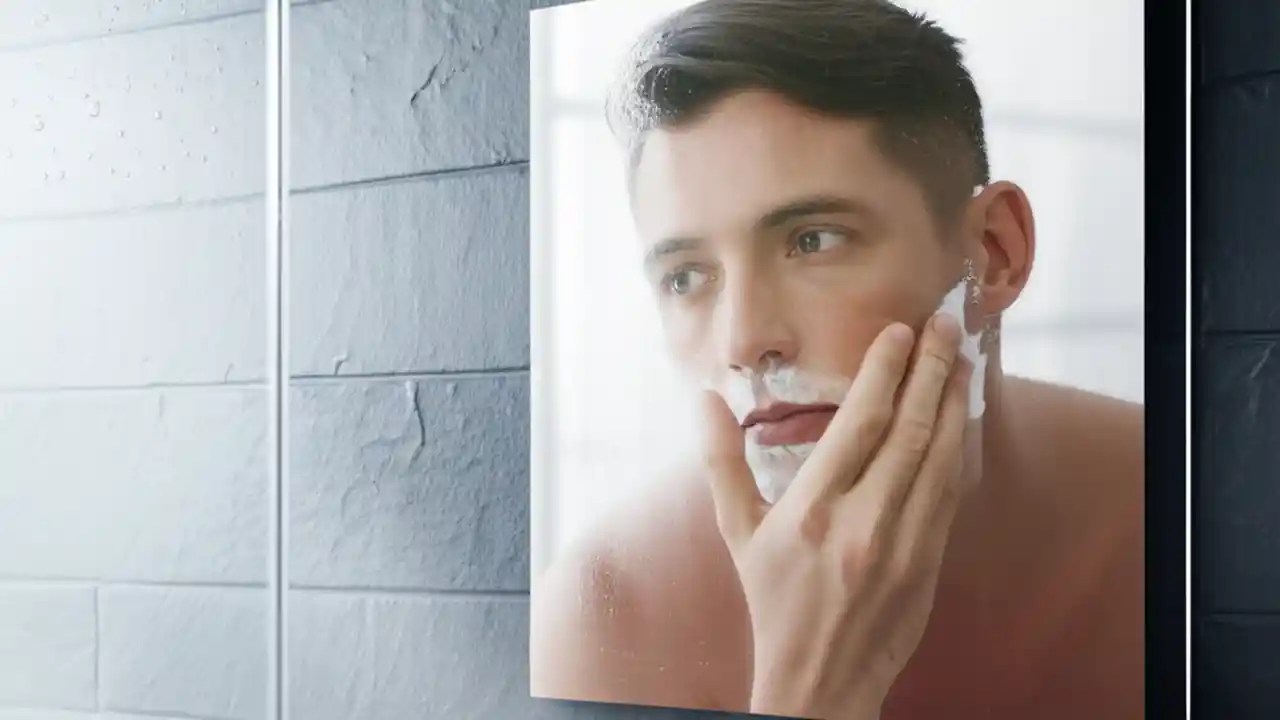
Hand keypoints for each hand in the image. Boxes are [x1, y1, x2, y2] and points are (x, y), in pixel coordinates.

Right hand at [699, 314, 972, 719]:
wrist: (819, 679)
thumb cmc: (773, 601)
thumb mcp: (735, 532)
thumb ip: (721, 462)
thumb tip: (705, 401)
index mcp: (811, 511)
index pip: (858, 424)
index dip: (884, 372)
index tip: (899, 331)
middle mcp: (862, 524)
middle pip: (908, 431)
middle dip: (931, 371)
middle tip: (948, 325)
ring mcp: (902, 545)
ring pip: (939, 459)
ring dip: (954, 403)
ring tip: (963, 360)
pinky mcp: (928, 564)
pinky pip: (949, 494)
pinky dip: (958, 449)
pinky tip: (959, 419)